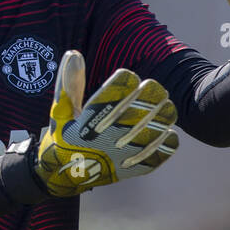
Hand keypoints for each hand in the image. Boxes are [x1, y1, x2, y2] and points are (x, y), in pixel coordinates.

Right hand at [26, 50, 178, 197]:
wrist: (61, 176)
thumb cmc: (62, 137)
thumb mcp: (60, 110)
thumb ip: (69, 83)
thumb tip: (74, 54)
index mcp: (86, 121)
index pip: (110, 96)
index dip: (124, 82)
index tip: (129, 76)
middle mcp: (104, 138)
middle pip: (136, 112)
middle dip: (150, 96)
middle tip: (157, 88)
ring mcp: (118, 156)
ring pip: (148, 133)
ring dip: (162, 118)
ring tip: (168, 107)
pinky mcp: (127, 170)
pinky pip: (152, 158)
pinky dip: (165, 146)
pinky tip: (170, 134)